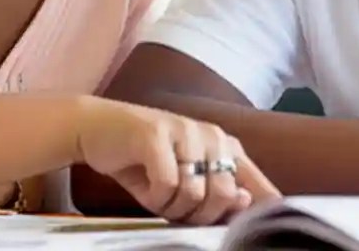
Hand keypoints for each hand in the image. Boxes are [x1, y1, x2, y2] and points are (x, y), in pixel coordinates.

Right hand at [74, 97, 280, 224]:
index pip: (257, 183)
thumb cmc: (144, 160)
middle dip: (199, 216)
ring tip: (158, 195)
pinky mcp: (156, 135)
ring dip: (171, 208)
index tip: (253, 230)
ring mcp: (185, 131)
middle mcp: (211, 135)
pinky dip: (154, 197)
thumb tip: (245, 203)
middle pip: (223, 196)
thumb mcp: (184, 182)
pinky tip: (144, 187)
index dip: (261, 209)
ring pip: (194, 194)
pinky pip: (167, 185)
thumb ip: (216, 195)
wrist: (97, 128)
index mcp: (225, 146)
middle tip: (176, 210)